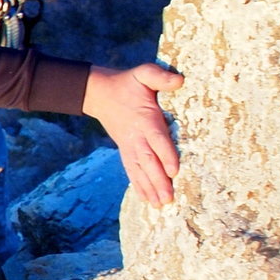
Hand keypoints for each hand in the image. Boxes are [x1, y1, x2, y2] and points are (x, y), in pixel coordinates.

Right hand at [83, 63, 183, 205]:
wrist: (98, 93)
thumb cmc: (127, 83)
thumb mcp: (143, 73)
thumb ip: (160, 77)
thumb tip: (180, 80)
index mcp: (144, 119)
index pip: (157, 139)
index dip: (165, 155)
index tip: (174, 171)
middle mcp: (136, 136)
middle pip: (148, 161)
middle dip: (158, 180)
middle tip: (168, 198)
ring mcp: (129, 145)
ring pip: (140, 170)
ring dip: (150, 188)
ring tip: (161, 205)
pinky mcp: (126, 150)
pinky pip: (132, 170)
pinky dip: (139, 185)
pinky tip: (148, 200)